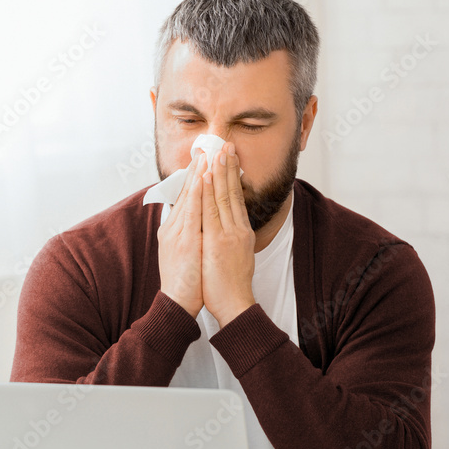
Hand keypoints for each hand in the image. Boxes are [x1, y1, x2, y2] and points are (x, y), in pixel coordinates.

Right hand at [157, 153, 205, 316]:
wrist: (178, 304)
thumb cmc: (187, 283)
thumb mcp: (187, 255)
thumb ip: (190, 236)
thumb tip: (197, 225)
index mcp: (175, 230)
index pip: (187, 199)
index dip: (195, 178)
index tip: (203, 160)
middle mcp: (174, 228)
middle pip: (187, 193)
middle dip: (197, 169)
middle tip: (205, 146)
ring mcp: (178, 233)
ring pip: (190, 197)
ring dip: (198, 173)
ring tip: (206, 153)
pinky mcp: (184, 241)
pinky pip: (193, 211)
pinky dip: (197, 192)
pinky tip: (203, 177)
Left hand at [201, 142, 255, 327]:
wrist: (233, 304)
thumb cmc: (230, 284)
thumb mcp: (234, 256)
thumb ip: (231, 239)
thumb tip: (226, 229)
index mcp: (240, 232)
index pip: (236, 199)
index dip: (232, 178)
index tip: (229, 159)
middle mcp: (237, 229)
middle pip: (232, 192)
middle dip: (228, 167)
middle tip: (226, 144)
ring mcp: (229, 233)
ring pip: (224, 196)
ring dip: (220, 172)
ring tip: (217, 151)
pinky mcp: (219, 240)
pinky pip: (213, 210)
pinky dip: (210, 191)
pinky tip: (208, 176)